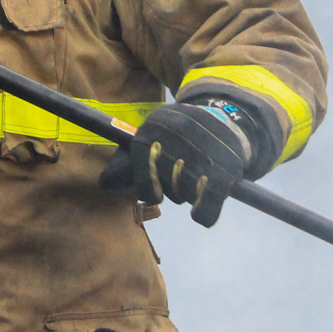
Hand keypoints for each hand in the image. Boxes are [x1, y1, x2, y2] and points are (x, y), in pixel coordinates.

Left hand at [100, 91, 258, 227]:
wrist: (227, 117)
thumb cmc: (179, 137)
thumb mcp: (153, 138)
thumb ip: (128, 163)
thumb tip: (104, 183)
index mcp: (156, 124)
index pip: (140, 162)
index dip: (146, 184)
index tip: (157, 193)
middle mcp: (179, 131)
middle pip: (163, 180)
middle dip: (171, 188)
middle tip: (181, 180)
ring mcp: (204, 149)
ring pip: (183, 194)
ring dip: (188, 196)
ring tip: (196, 180)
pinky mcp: (227, 167)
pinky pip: (207, 205)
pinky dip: (203, 214)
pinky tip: (200, 212)